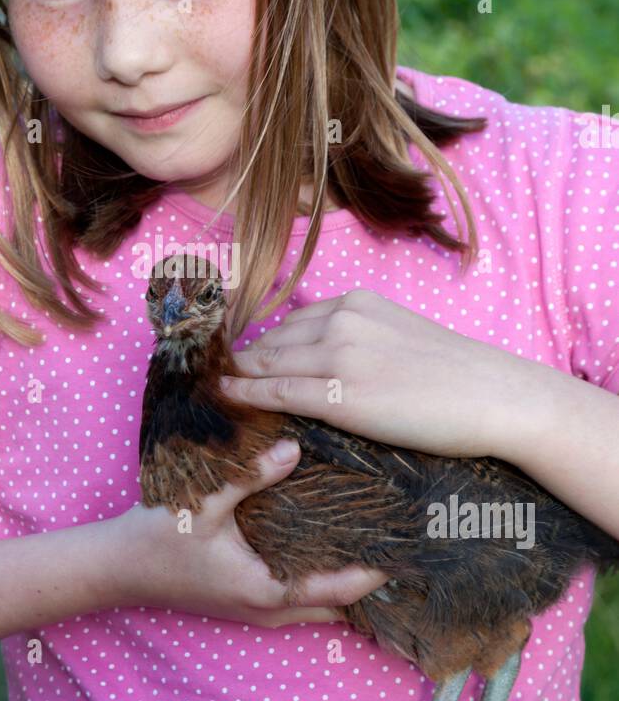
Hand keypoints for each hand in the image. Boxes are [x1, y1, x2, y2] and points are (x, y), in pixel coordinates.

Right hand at [119, 440, 387, 626]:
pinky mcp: (248, 599)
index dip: (378, 571)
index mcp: (267, 591)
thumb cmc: (156, 539)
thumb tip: (294, 447)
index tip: (409, 546)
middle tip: (403, 539)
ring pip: (321, 603)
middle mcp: (269, 609)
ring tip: (377, 540)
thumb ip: (248, 476)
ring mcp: (258, 609)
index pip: (341, 589)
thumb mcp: (202, 504)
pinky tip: (332, 543)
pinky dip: (323, 577)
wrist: (114, 568)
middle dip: (372, 576)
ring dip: (348, 579)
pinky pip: (302, 596)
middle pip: (340, 604)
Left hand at [219, 288, 545, 459]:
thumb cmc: (456, 374)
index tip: (233, 355)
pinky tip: (226, 398)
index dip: (260, 341)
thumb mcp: (402, 335)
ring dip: (236, 377)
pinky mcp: (343, 396)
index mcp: (357, 303)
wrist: (493, 395)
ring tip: (208, 389)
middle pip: (273, 340)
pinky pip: (278, 393)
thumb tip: (332, 358)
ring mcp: (340, 357)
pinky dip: (246, 395)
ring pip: (268, 363)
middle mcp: (342, 320)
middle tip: (206, 373)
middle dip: (239, 358)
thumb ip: (362, 337)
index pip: (292, 320)